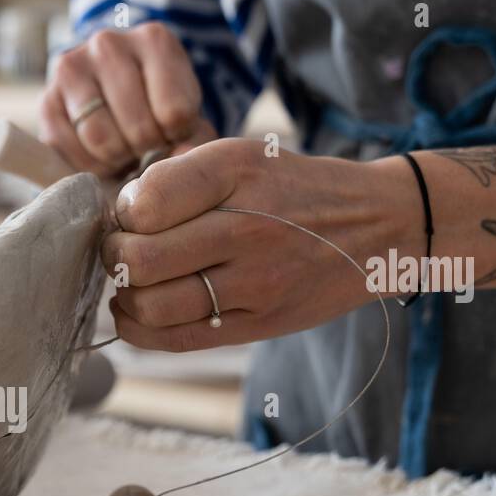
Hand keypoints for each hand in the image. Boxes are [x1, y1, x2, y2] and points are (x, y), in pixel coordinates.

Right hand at [39, 23, 216, 177]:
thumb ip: (194, 141)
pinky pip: (67, 148)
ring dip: (115, 160)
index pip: (174, 111)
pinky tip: (99, 157)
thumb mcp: (187, 115)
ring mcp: (71, 68)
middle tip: (144, 149)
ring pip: (100, 138)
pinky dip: (86, 165)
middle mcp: (108, 44)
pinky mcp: (46, 100)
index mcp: (154, 40)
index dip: (175, 137)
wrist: (112, 95)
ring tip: (123, 152)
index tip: (171, 133)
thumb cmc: (156, 107)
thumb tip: (182, 159)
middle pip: (137, 126)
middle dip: (144, 151)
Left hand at [100, 135, 495, 352]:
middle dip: (115, 256)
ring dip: (125, 296)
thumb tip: (119, 214)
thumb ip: (179, 177)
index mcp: (238, 172)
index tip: (130, 214)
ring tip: (131, 283)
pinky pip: (176, 339)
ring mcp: (255, 282)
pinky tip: (136, 312)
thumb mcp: (244, 156)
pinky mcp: (258, 325)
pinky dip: (138, 329)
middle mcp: (247, 226)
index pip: (145, 202)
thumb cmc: (296, 190)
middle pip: (142, 258)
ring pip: (153, 304)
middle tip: (121, 251)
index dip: (122, 212)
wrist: (380, 226)